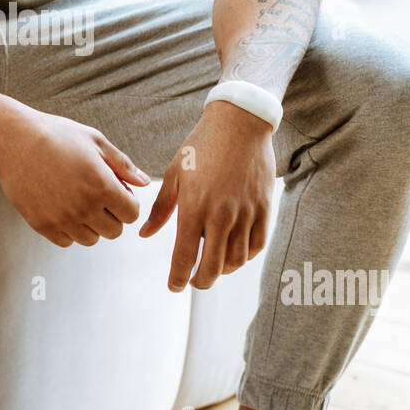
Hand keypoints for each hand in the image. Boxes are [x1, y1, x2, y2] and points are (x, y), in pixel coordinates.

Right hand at [0, 109, 150, 246]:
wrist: (14, 141)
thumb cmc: (57, 135)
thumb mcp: (95, 141)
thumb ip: (123, 164)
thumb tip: (145, 183)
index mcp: (102, 185)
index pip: (131, 214)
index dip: (127, 202)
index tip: (116, 190)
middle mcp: (84, 206)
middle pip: (114, 231)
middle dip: (112, 215)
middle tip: (98, 196)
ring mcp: (61, 218)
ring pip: (91, 239)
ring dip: (91, 225)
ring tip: (79, 201)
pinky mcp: (42, 225)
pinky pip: (67, 241)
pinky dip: (69, 230)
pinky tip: (63, 209)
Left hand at [139, 100, 275, 290]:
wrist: (240, 123)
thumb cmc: (202, 145)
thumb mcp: (175, 173)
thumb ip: (162, 208)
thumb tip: (145, 235)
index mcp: (194, 206)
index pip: (184, 257)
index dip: (178, 278)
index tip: (174, 286)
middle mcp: (221, 215)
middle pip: (212, 267)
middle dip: (200, 281)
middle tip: (194, 281)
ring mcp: (245, 213)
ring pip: (236, 260)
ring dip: (222, 269)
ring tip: (213, 265)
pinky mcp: (264, 208)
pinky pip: (256, 245)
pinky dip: (245, 256)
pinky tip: (234, 253)